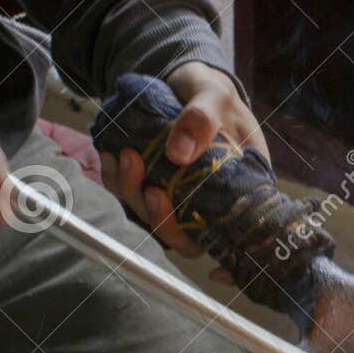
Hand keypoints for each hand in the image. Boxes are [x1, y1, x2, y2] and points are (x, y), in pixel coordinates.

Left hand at [99, 62, 267, 255]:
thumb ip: (202, 119)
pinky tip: (111, 158)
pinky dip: (117, 183)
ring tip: (125, 158)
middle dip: (164, 221)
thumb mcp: (213, 95)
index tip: (216, 270)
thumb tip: (179, 154)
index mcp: (242, 190)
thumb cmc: (210, 93)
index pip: (240, 236)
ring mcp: (179, 198)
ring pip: (156, 221)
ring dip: (135, 198)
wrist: (183, 82)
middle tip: (151, 187)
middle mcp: (211, 203)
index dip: (232, 262)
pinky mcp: (152, 186)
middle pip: (189, 237)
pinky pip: (131, 199)